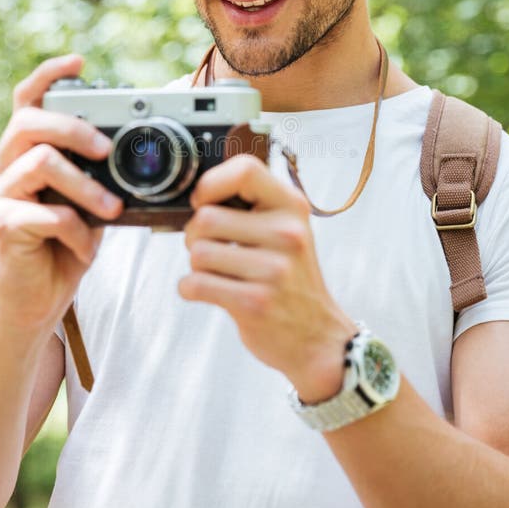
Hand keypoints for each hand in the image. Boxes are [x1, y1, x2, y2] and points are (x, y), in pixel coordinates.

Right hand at [0, 55, 122, 335]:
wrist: (33, 304)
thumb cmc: (62, 248)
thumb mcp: (86, 204)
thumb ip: (98, 176)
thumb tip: (138, 152)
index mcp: (23, 154)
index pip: (26, 102)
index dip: (48, 76)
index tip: (78, 61)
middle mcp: (3, 168)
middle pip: (29, 123)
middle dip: (75, 128)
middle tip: (107, 149)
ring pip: (41, 164)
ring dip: (86, 187)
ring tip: (113, 211)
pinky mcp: (2, 227)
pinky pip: (47, 214)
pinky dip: (78, 231)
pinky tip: (86, 249)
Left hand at [180, 155, 354, 402]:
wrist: (317, 337)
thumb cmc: (291, 279)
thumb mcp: (288, 231)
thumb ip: (254, 207)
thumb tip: (198, 193)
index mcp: (293, 207)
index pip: (244, 170)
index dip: (211, 183)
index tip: (203, 202)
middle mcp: (287, 234)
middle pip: (206, 218)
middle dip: (195, 236)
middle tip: (211, 249)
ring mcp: (273, 270)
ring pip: (197, 253)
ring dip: (196, 265)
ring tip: (218, 273)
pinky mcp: (254, 303)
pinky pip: (195, 284)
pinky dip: (191, 289)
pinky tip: (210, 292)